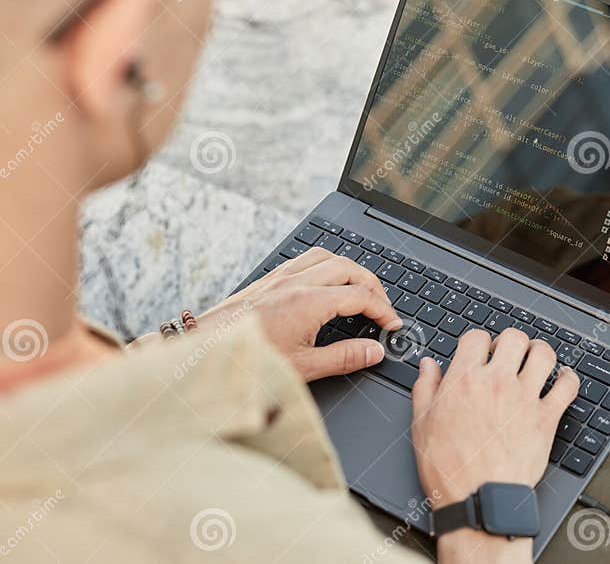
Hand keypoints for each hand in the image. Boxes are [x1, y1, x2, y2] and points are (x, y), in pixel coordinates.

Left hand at [198, 247, 401, 380]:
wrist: (202, 353)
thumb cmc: (246, 361)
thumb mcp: (302, 367)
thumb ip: (344, 357)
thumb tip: (373, 351)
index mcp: (307, 303)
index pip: (360, 296)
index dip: (383, 310)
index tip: (392, 325)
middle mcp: (295, 283)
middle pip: (350, 268)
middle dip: (373, 286)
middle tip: (383, 307)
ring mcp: (280, 277)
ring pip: (328, 256)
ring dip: (350, 270)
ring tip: (361, 291)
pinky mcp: (268, 280)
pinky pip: (306, 259)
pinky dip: (327, 267)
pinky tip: (328, 284)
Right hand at [410, 328, 578, 559]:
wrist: (478, 501)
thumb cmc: (449, 468)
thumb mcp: (422, 424)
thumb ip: (426, 389)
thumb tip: (428, 366)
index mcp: (464, 380)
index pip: (477, 337)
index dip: (479, 341)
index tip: (481, 351)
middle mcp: (497, 383)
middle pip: (514, 338)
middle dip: (511, 342)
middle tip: (509, 353)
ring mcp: (525, 399)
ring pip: (544, 354)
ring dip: (540, 352)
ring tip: (536, 358)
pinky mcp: (546, 419)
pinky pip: (567, 387)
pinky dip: (568, 378)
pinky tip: (563, 379)